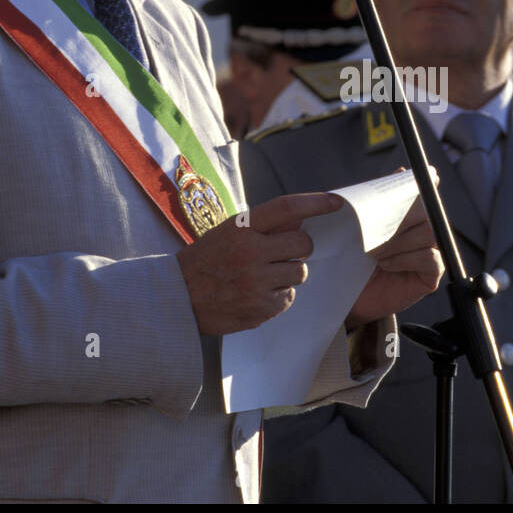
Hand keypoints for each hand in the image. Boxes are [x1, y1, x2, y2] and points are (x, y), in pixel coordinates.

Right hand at [178, 192, 342, 335]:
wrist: (176, 298)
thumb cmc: (206, 260)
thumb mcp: (228, 232)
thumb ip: (263, 225)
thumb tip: (301, 220)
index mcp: (241, 228)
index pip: (287, 208)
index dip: (315, 203)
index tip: (336, 202)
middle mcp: (250, 253)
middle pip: (303, 245)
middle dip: (299, 249)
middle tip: (282, 253)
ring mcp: (256, 283)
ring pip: (300, 273)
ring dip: (289, 274)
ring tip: (263, 276)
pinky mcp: (260, 309)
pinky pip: (289, 298)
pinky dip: (279, 295)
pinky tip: (256, 293)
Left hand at [345, 172, 442, 329]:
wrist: (349, 295)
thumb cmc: (355, 258)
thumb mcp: (361, 226)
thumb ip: (377, 200)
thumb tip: (400, 172)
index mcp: (411, 214)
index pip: (424, 192)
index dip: (423, 184)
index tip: (419, 178)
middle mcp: (426, 230)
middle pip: (427, 210)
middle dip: (400, 217)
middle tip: (373, 229)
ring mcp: (432, 251)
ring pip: (428, 233)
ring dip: (398, 241)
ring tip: (374, 252)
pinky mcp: (432, 274)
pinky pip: (430, 258)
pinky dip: (406, 258)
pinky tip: (386, 264)